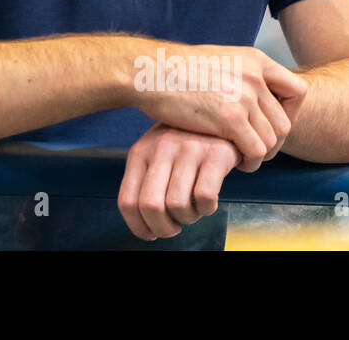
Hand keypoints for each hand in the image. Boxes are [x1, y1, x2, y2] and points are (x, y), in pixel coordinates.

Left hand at [118, 123, 239, 240]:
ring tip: (193, 210)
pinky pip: (205, 197)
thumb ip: (146, 181)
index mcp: (140, 152)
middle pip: (151, 207)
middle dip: (163, 228)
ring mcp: (189, 149)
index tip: (150, 234)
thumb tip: (144, 225)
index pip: (127, 201)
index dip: (138, 227)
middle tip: (174, 227)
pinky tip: (208, 201)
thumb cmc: (185, 142)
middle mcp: (161, 148)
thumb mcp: (156, 153)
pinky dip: (207, 208)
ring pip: (178, 206)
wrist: (220, 114)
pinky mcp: (216, 154)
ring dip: (188, 218)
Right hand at [133, 42, 307, 172]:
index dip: (290, 113)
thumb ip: (240, 75)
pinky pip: (255, 150)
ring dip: (259, 156)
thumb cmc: (173, 70)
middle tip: (253, 150)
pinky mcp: (230, 118)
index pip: (298, 91)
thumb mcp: (218, 59)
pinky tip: (233, 162)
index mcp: (254, 60)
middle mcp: (255, 76)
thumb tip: (253, 96)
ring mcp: (244, 97)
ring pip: (271, 140)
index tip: (270, 124)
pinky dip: (249, 162)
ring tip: (241, 157)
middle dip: (272, 143)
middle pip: (285, 123)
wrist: (148, 71)